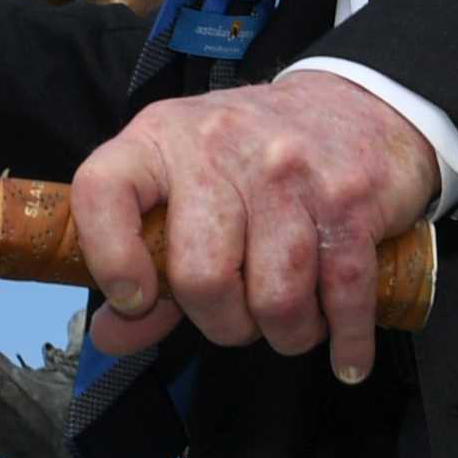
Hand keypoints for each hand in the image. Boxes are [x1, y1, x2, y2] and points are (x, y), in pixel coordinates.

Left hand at [71, 70, 438, 385]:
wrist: (354, 103)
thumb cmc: (254, 153)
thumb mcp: (185, 184)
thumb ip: (148, 263)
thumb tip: (111, 335)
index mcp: (162, 139)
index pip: (103, 188)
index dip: (110, 256)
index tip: (134, 298)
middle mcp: (221, 148)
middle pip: (202, 276)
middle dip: (223, 324)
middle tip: (238, 317)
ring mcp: (289, 172)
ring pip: (276, 298)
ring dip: (285, 333)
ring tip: (289, 323)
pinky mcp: (348, 198)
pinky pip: (344, 296)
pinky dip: (345, 341)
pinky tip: (344, 354)